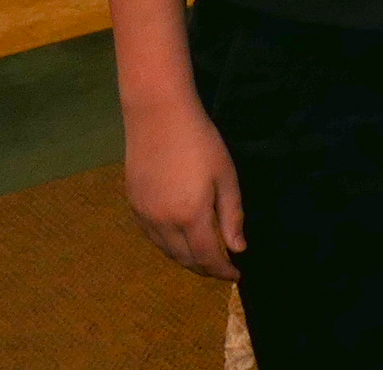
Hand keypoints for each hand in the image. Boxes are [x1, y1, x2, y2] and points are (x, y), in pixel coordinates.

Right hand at [123, 97, 243, 279]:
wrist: (158, 118)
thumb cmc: (201, 142)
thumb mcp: (226, 176)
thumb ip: (231, 215)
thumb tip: (238, 248)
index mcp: (190, 215)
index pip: (207, 256)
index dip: (222, 270)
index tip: (236, 276)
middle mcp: (163, 222)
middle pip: (185, 258)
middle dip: (205, 268)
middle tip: (223, 269)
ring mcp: (144, 215)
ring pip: (166, 250)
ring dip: (186, 259)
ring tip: (205, 258)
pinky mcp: (133, 205)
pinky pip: (152, 237)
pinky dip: (168, 246)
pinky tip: (180, 241)